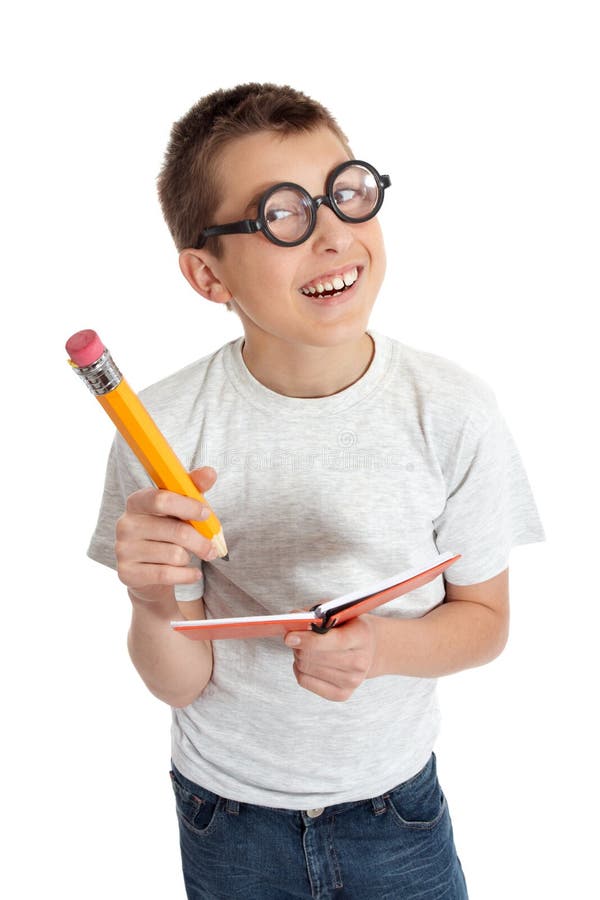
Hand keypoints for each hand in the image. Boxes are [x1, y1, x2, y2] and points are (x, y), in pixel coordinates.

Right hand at [115, 466, 217, 603]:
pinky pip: (167, 575)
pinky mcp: (127, 573)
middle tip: (213, 548)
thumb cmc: (168, 531)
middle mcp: (125, 524)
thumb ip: (194, 488)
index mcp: (137, 501)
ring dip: (189, 558)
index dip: (188, 506)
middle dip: (200, 541)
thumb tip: (210, 472)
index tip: (207, 514)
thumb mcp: (181, 507)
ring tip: (186, 557)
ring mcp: (123, 550)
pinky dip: (186, 575)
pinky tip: (192, 573)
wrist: (148, 571)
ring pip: (174, 555)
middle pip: (175, 531)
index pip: (161, 499)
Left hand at [284, 615, 378, 701]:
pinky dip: (299, 669)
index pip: (333, 641)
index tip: (289, 636)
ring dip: (298, 655)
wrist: (370, 649)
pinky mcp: (341, 694)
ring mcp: (352, 681)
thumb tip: (294, 619)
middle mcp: (360, 662)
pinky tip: (306, 661)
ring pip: (306, 668)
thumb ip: (315, 614)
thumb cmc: (349, 627)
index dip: (308, 639)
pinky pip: (304, 681)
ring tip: (304, 647)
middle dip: (299, 645)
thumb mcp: (338, 612)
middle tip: (296, 636)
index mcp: (362, 636)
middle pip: (314, 657)